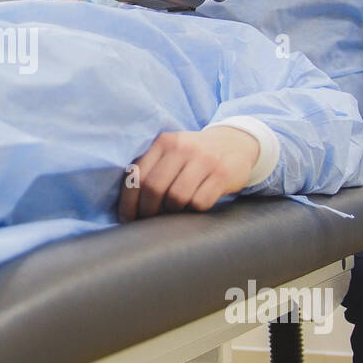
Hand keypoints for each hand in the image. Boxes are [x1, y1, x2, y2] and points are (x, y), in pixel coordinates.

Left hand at [118, 127, 258, 221]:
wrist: (236, 143)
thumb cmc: (195, 155)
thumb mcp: (172, 151)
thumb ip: (152, 168)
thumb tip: (128, 205)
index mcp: (164, 142)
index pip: (137, 174)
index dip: (128, 201)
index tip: (126, 218)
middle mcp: (182, 148)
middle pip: (154, 187)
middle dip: (148, 210)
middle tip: (148, 221)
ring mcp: (204, 160)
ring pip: (177, 197)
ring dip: (172, 211)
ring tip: (174, 211)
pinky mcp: (222, 175)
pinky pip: (199, 203)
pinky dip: (194, 210)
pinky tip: (194, 206)